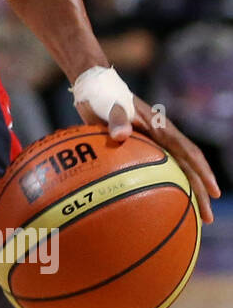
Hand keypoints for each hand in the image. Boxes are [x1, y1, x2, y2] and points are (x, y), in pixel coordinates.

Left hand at [75, 90, 219, 225]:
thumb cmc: (104, 96)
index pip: (188, 153)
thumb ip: (115, 119)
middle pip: (188, 168)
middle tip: (207, 219)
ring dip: (187, 193)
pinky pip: (157, 171)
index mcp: (161, 127)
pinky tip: (161, 205)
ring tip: (194, 218)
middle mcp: (163, 137)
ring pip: (177, 171)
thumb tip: (119, 135)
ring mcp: (155, 143)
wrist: (95, 89)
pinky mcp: (143, 148)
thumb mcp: (109, 105)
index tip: (213, 192)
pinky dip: (164, 187)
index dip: (203, 172)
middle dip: (200, 192)